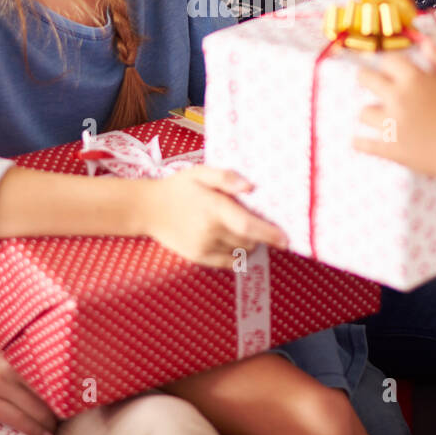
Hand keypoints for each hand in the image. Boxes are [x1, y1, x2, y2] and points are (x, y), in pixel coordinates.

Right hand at [0, 333, 57, 434]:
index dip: (62, 391)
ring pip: (32, 408)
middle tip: (67, 420)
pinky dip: (31, 428)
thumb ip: (18, 362)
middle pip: (43, 393)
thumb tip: (42, 376)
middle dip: (57, 410)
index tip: (73, 400)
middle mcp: (11, 369)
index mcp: (17, 355)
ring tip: (56, 431)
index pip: (48, 374)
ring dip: (47, 423)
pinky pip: (14, 418)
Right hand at [143, 166, 288, 268]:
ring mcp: (203, 246)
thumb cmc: (179, 187)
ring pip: (240, 251)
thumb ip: (225, 176)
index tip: (286, 239)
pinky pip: (227, 262)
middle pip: (248, 240)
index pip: (248, 226)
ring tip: (236, 228)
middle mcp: (210, 230)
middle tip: (253, 220)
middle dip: (258, 233)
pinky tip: (229, 240)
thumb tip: (251, 186)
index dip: (270, 234)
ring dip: (247, 243)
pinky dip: (235, 254)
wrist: (149, 208)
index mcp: (213, 207)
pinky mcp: (198, 257)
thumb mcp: (200, 172)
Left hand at [354, 40, 435, 183]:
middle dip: (366, 77)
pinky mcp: (390, 148)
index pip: (387, 60)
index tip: (390, 67)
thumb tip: (424, 45)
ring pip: (363, 112)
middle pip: (365, 78)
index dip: (388, 62)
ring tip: (379, 116)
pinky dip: (360, 142)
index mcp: (413, 80)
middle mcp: (397, 98)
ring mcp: (391, 124)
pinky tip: (358, 140)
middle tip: (370, 82)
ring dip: (371, 113)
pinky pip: (364, 144)